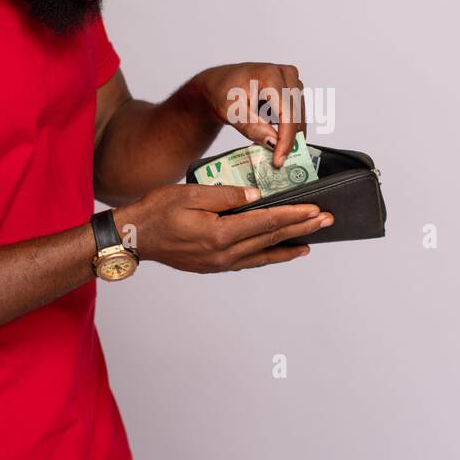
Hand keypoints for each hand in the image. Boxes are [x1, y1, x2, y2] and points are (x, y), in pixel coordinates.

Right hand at [115, 183, 332, 272]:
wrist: (133, 237)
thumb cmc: (157, 211)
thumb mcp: (191, 193)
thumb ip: (227, 195)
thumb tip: (258, 197)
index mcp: (220, 234)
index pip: (267, 222)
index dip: (294, 215)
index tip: (315, 210)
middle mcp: (224, 254)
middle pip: (271, 239)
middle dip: (301, 229)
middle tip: (326, 221)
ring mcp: (219, 263)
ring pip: (263, 255)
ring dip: (288, 247)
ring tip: (310, 241)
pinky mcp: (213, 266)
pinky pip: (248, 261)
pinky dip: (267, 255)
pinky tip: (277, 251)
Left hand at [193, 62, 305, 168]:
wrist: (220, 85)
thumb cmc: (222, 93)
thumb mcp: (231, 112)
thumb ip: (251, 126)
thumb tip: (272, 142)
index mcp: (270, 75)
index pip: (286, 112)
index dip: (285, 139)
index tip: (279, 159)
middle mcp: (285, 74)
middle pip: (296, 115)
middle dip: (287, 140)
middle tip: (276, 160)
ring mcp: (292, 81)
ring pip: (299, 116)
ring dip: (287, 134)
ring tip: (271, 147)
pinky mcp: (293, 90)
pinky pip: (297, 114)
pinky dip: (286, 128)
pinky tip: (272, 134)